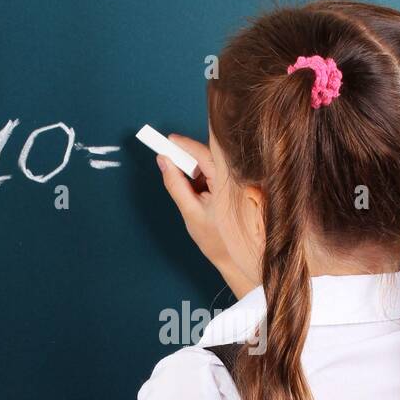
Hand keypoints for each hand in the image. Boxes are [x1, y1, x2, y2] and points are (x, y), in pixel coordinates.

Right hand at [156, 135, 251, 295]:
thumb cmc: (216, 240)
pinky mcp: (232, 188)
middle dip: (187, 160)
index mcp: (226, 183)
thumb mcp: (189, 211)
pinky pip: (214, 175)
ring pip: (209, 165)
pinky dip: (202, 180)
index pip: (204, 154)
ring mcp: (234, 184)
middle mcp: (233, 179)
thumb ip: (175, 184)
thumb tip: (163, 161)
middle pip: (207, 156)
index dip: (184, 144)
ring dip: (194, 172)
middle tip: (170, 165)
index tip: (168, 139)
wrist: (236, 259)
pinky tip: (199, 196)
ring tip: (190, 195)